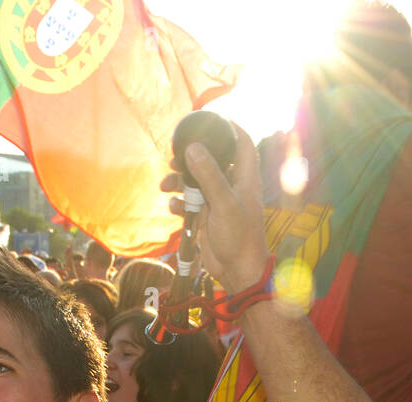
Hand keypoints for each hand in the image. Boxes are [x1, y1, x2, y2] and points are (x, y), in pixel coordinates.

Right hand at [161, 122, 268, 292]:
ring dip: (180, 180)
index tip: (211, 119)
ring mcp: (219, 201)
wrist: (237, 271)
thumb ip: (209, 175)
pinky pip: (190, 202)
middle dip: (192, 157)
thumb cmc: (239, 237)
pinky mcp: (207, 217)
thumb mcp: (224, 203)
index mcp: (245, 178)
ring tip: (166, 184)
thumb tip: (193, 148)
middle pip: (213, 160)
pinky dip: (180, 202)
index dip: (230, 129)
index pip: (242, 144)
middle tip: (174, 157)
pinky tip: (174, 207)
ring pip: (197, 181)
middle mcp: (233, 186)